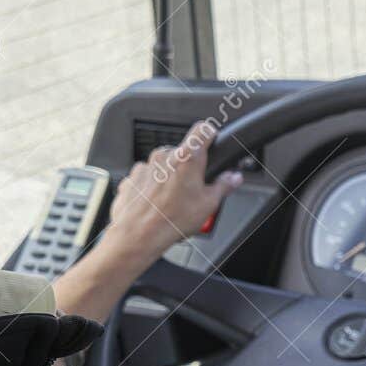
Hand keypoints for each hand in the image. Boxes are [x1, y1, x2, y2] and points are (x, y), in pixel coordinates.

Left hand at [105, 119, 243, 264]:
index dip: (210, 135)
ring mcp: (145, 166)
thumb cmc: (172, 220)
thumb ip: (224, 186)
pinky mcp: (132, 178)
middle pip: (182, 152)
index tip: (211, 143)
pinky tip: (157, 205)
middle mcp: (164, 156)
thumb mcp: (208, 204)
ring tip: (173, 202)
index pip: (203, 129)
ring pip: (163, 166)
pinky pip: (146, 178)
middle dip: (188, 167)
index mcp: (187, 157)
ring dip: (169, 178)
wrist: (139, 235)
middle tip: (192, 189)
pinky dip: (152, 188)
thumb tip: (233, 178)